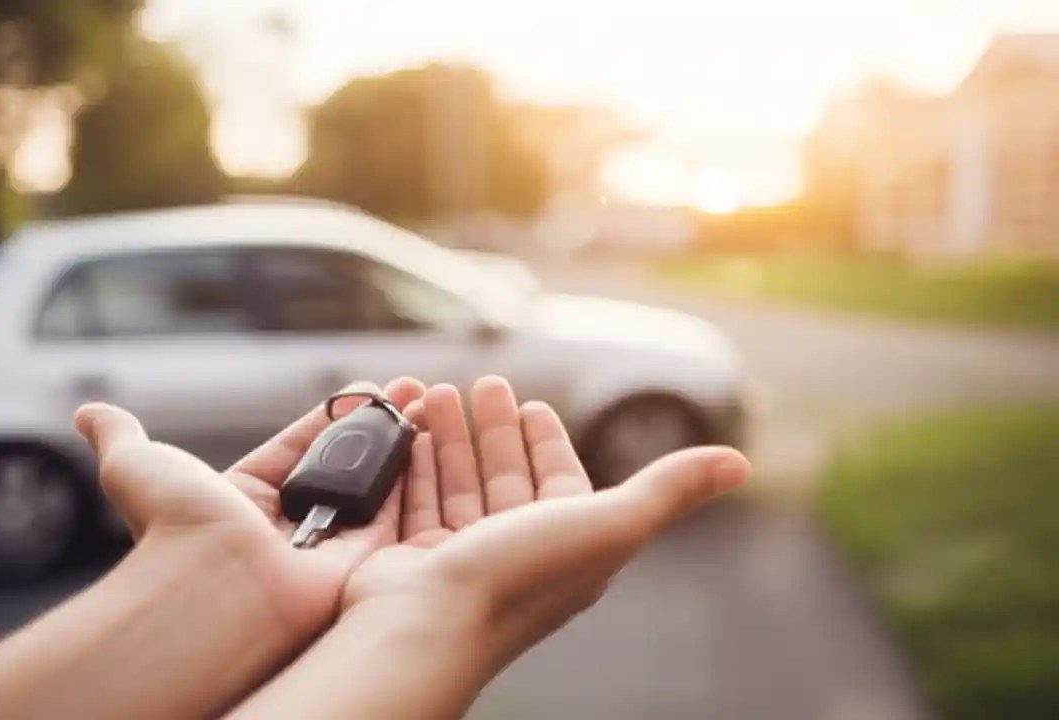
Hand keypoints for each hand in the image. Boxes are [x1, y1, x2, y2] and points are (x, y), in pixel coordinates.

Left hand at [73, 377, 424, 639]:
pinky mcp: (362, 566)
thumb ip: (120, 436)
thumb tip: (87, 411)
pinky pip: (399, 517)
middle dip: (380, 425)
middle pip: (344, 465)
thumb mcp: (136, 465)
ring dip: (406, 445)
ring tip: (431, 404)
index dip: (335, 417)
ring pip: (377, 487)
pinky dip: (418, 479)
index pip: (299, 447)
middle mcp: (290, 528)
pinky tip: (435, 438)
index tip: (368, 388)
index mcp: (245, 502)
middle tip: (411, 389)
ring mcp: (328, 549)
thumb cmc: (174, 529)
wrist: (209, 583)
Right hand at [343, 376, 749, 668]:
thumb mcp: (611, 524)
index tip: (532, 404)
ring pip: (457, 484)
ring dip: (449, 438)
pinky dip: (413, 465)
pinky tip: (408, 434)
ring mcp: (457, 558)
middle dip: (494, 429)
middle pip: (505, 476)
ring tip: (435, 395)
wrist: (426, 627)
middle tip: (484, 383)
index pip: (559, 481)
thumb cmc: (519, 578)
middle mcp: (511, 553)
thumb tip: (739, 463)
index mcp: (563, 545)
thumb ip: (668, 490)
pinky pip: (412, 500)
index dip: (548, 441)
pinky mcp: (409, 558)